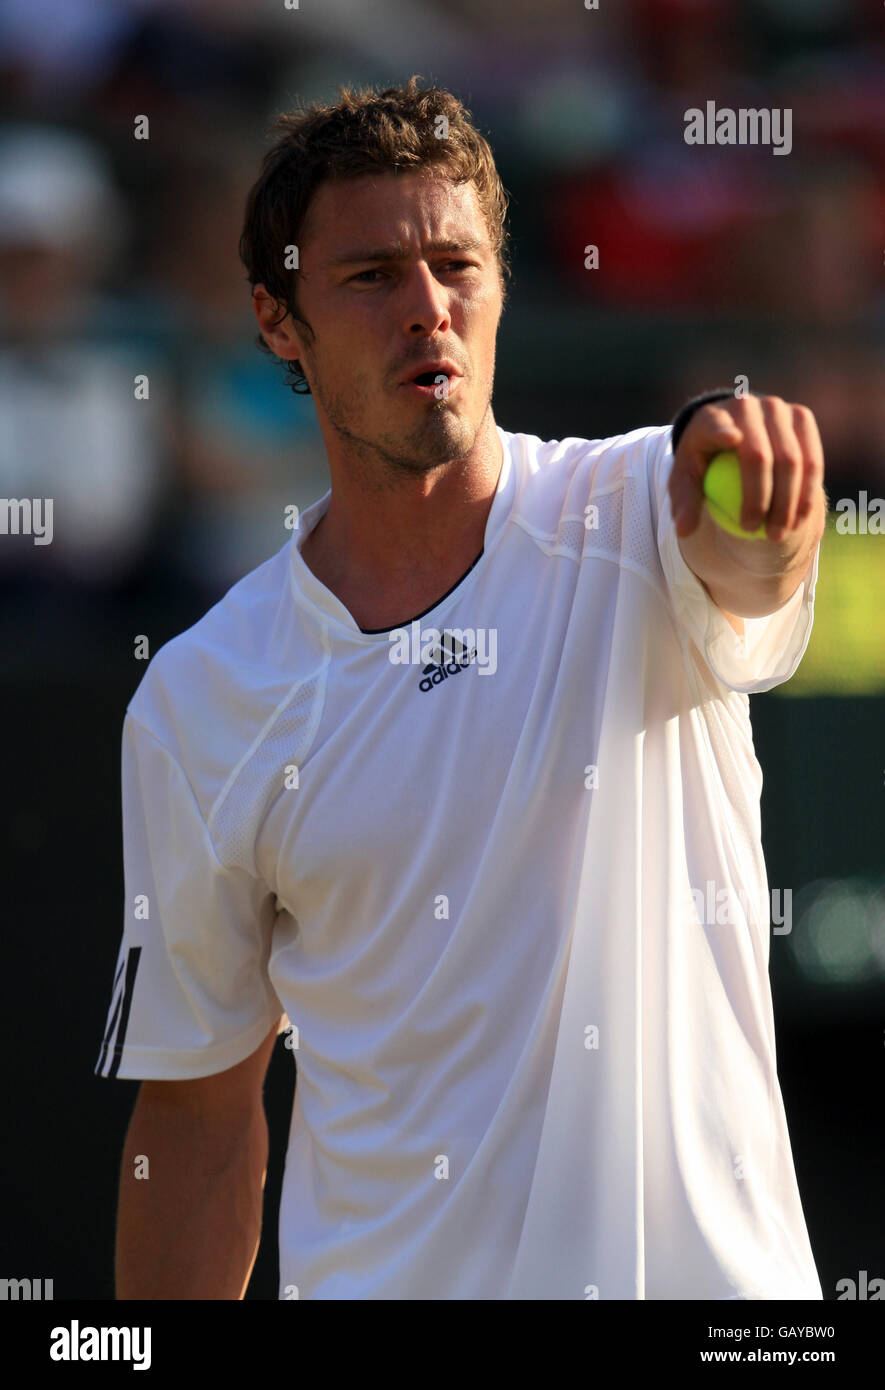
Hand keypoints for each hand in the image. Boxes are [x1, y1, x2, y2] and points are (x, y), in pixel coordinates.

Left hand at [669, 394, 825, 542]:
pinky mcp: (801, 417)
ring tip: (778, 534)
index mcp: (710, 416)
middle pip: (759, 455)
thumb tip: (683, 531)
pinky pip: (811, 458)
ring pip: (792, 459)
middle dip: (760, 499)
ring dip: (788, 502)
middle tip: (753, 531)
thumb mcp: (685, 483)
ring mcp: (777, 409)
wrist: (734, 438)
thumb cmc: (704, 465)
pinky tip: (799, 519)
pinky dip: (807, 491)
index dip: (723, 431)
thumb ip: (684, 503)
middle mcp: (746, 405)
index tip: (732, 443)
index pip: (716, 425)